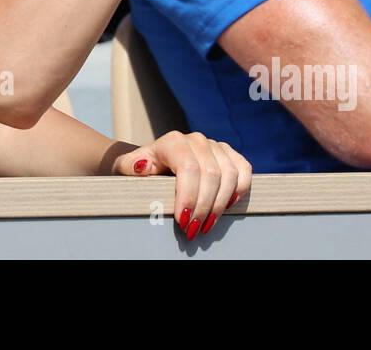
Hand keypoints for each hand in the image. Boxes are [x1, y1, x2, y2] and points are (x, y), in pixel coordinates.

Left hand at [113, 130, 251, 240]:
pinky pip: (243, 168)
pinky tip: (228, 205)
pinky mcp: (228, 154)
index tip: (183, 221)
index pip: (189, 168)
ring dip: (221, 204)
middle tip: (193, 230)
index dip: (190, 196)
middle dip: (204, 207)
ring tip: (206, 225)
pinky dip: (240, 188)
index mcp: (173, 141)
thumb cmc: (139, 169)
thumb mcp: (127, 168)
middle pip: (211, 174)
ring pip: (229, 174)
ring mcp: (214, 146)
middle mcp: (197, 140)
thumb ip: (130, 166)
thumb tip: (141, 166)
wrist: (152, 162)